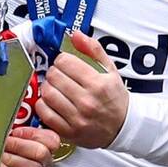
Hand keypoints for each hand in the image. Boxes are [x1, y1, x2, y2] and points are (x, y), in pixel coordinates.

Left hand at [0, 126, 60, 166]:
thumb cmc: (3, 148)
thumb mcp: (11, 133)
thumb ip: (17, 123)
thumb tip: (15, 115)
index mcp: (44, 145)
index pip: (51, 139)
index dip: (33, 133)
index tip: (16, 131)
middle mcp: (44, 161)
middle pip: (41, 152)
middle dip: (18, 146)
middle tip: (3, 143)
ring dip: (11, 160)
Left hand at [34, 30, 130, 148]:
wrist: (123, 127)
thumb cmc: (115, 98)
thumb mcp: (110, 70)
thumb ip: (93, 50)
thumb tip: (76, 34)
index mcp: (98, 84)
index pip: (65, 62)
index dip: (62, 60)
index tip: (65, 64)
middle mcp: (87, 102)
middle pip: (54, 76)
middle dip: (54, 72)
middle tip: (59, 75)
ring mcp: (77, 118)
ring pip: (47, 93)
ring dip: (47, 87)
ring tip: (55, 87)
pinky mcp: (68, 131)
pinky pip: (44, 113)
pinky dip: (43, 105)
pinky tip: (52, 102)